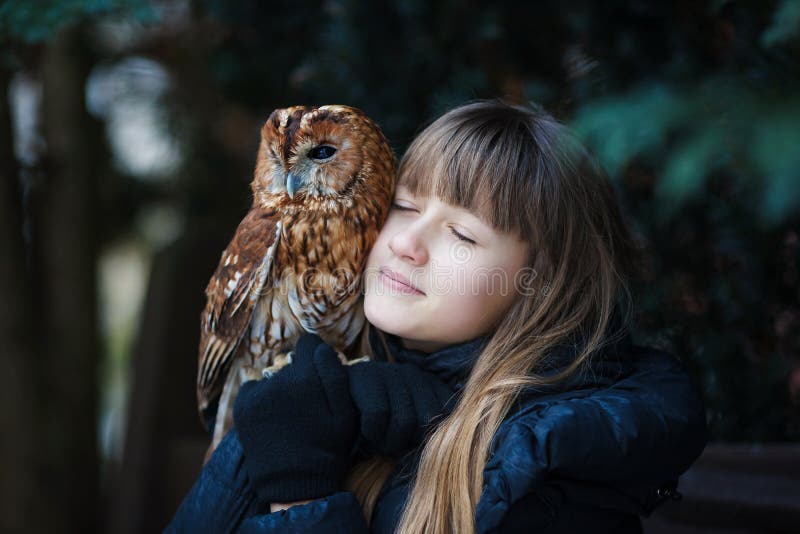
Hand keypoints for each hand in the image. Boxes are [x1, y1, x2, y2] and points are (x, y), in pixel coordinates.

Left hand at [233, 334, 357, 502]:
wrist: (293, 484)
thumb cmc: (326, 448)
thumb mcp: (344, 414)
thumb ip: (335, 376)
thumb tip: (322, 349)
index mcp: (307, 378)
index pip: (309, 344)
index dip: (316, 354)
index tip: (319, 371)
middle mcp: (279, 380)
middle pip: (292, 363)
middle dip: (301, 376)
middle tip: (308, 405)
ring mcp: (257, 393)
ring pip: (274, 378)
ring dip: (282, 389)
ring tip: (290, 417)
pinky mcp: (243, 406)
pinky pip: (255, 389)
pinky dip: (262, 398)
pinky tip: (273, 419)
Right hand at [346, 360, 456, 456]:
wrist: (333, 398)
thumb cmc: (378, 417)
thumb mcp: (408, 418)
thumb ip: (428, 424)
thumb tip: (448, 443)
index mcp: (428, 383)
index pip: (446, 414)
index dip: (429, 437)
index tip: (412, 443)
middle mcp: (413, 374)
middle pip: (427, 421)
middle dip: (409, 442)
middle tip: (394, 447)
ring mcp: (390, 374)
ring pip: (404, 421)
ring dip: (389, 442)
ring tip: (380, 443)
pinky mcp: (366, 379)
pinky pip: (378, 416)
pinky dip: (372, 432)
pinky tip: (365, 433)